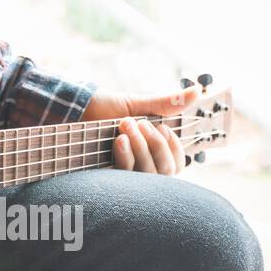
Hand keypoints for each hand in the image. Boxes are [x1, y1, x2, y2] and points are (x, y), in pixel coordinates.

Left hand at [83, 85, 198, 175]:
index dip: (175, 148)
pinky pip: (126, 177)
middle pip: (165, 172)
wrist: (72, 112)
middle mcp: (140, 169)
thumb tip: (198, 90)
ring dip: (141, 148)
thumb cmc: (104, 110)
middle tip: (140, 123)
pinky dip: (126, 157)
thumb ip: (166, 104)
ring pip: (147, 175)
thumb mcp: (137, 105)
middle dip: (155, 145)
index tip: (163, 127)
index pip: (176, 165)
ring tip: (125, 125)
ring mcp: (124, 177)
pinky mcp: (108, 179)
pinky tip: (119, 140)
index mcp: (151, 154)